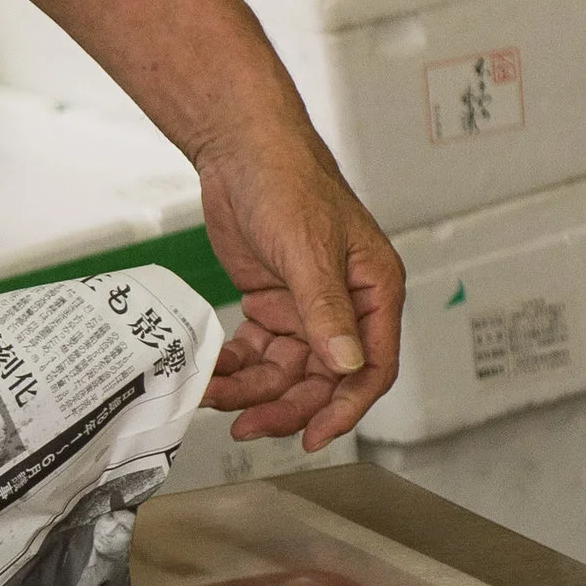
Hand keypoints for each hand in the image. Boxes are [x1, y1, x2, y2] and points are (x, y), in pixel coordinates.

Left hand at [194, 121, 403, 450]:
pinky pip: (259, 353)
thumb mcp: (308, 248)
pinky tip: (212, 374)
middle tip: (246, 426)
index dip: (345, 408)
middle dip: (285, 406)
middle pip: (323, 379)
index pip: (373, 368)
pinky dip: (236, 368)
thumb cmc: (288, 181)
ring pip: (286, 372)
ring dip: (252, 391)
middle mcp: (345, 305)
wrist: (239, 149)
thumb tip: (348, 365)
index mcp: (374, 290)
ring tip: (215, 398)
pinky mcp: (271, 304)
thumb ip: (325, 311)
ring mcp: (306, 307)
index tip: (313, 436)